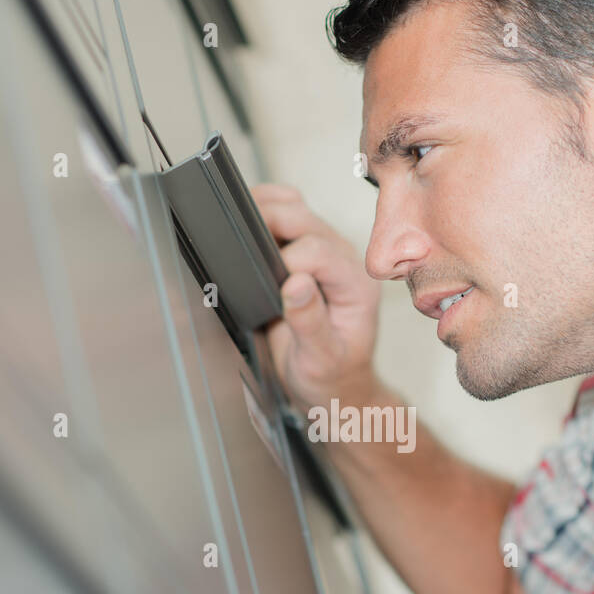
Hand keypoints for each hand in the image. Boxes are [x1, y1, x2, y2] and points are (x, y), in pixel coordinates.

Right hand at [251, 183, 379, 410]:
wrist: (334, 385)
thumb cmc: (333, 375)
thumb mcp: (320, 360)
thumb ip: (310, 322)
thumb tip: (295, 284)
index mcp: (355, 285)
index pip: (317, 250)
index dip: (287, 261)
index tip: (270, 287)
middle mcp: (345, 262)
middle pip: (305, 218)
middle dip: (269, 221)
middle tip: (239, 240)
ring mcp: (326, 254)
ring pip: (295, 209)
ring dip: (265, 210)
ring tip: (237, 226)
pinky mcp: (306, 254)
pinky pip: (287, 218)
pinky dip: (263, 214)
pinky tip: (246, 228)